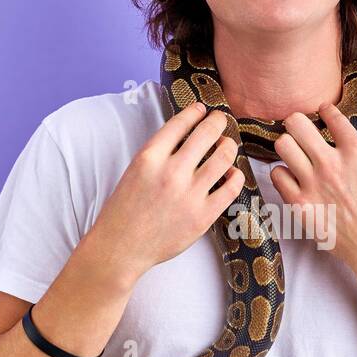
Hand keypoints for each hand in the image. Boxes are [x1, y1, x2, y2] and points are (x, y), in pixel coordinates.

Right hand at [87, 101, 244, 281]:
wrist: (121, 247)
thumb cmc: (124, 210)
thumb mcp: (135, 171)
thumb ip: (159, 153)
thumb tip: (187, 136)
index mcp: (149, 158)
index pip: (180, 123)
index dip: (194, 112)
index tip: (201, 109)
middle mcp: (171, 172)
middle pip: (206, 134)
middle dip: (217, 122)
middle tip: (221, 120)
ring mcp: (189, 194)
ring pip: (224, 157)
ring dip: (229, 145)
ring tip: (228, 145)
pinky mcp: (203, 215)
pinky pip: (231, 187)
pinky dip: (235, 175)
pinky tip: (231, 173)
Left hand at [268, 103, 356, 281]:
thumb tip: (352, 145)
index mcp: (355, 152)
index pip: (331, 114)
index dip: (325, 111)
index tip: (322, 112)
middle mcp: (331, 163)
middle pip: (296, 124)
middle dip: (297, 124)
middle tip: (301, 132)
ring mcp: (312, 183)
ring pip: (282, 145)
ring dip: (288, 148)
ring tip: (295, 156)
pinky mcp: (299, 204)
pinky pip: (277, 175)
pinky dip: (282, 174)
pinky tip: (293, 179)